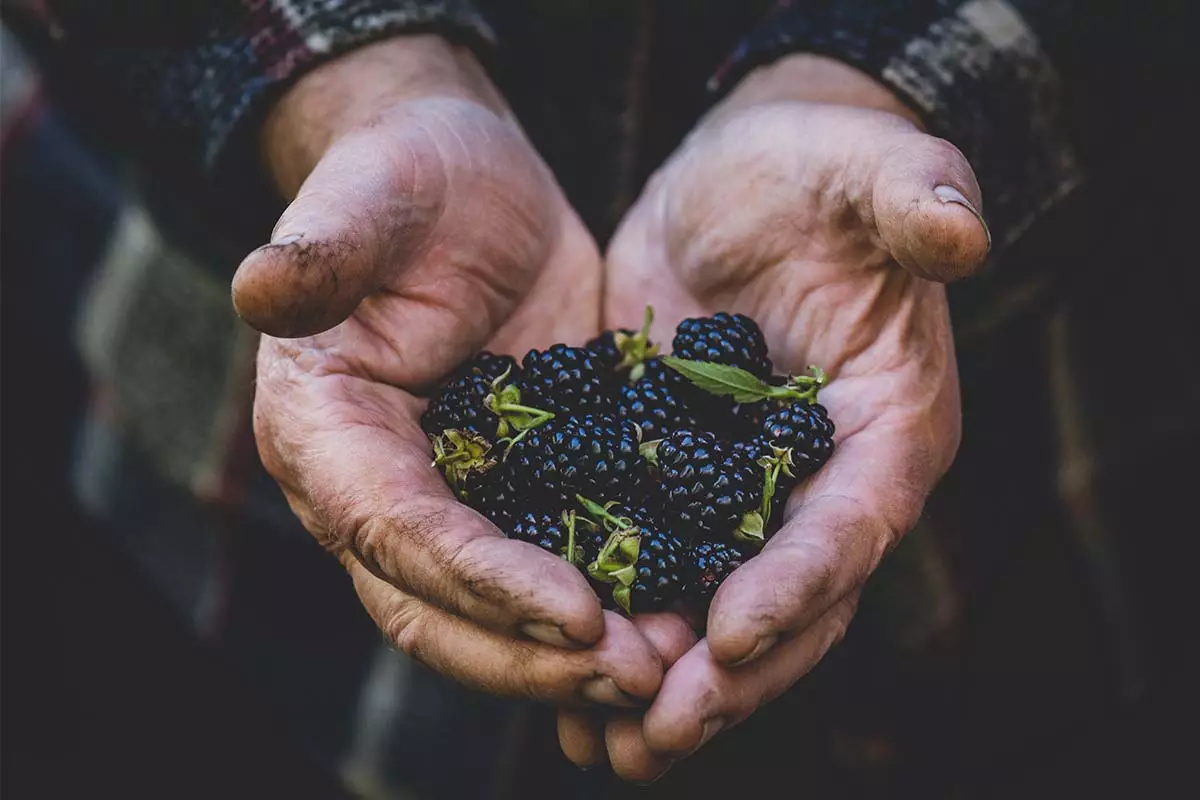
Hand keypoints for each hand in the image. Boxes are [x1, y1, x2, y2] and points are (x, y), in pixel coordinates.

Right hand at [234, 36, 662, 707]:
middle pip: (439, 610)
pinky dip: (612, 607)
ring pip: (495, 617)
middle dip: (533, 656)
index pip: (393, 530)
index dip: (479, 581)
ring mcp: (449, 503)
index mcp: (324, 431)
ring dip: (575, 659)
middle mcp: (376, 491)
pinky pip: (555, 570)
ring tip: (678, 663)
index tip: (579, 614)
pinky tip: (688, 618)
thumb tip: (260, 287)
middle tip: (644, 675)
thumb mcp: (371, 196)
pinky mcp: (518, 493)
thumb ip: (324, 248)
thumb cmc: (406, 178)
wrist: (467, 188)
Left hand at [562, 54, 989, 778]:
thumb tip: (960, 231)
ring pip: (719, 613)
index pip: (854, 522)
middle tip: (655, 733)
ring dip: (668, 687)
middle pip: (792, 604)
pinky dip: (621, 633)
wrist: (744, 185)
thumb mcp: (864, 168)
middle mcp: (826, 486)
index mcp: (888, 428)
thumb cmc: (815, 168)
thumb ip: (915, 196)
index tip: (729, 636)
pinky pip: (657, 577)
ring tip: (599, 747)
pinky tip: (561, 686)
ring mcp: (751, 498)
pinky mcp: (679, 487)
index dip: (800, 582)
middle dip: (728, 676)